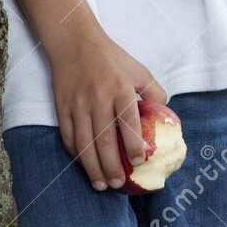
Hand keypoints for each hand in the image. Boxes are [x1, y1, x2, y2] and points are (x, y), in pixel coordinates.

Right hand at [45, 21, 167, 190]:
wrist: (74, 42)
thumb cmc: (111, 58)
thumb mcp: (139, 70)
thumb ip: (154, 92)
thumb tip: (164, 118)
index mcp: (121, 88)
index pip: (129, 122)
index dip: (135, 145)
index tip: (140, 162)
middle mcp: (99, 98)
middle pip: (105, 139)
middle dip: (112, 166)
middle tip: (118, 183)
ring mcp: (78, 104)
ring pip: (84, 143)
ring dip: (92, 167)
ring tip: (101, 184)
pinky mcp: (63, 108)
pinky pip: (69, 136)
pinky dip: (76, 154)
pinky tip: (84, 165)